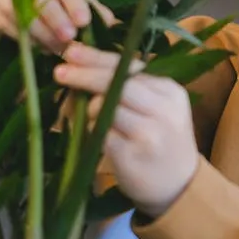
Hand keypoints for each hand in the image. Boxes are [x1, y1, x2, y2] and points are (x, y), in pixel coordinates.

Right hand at [0, 0, 114, 53]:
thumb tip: (108, 23)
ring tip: (60, 47)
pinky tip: (45, 48)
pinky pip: (4, 25)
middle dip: (53, 17)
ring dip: (40, 33)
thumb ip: (88, 1)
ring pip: (13, 10)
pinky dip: (26, 39)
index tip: (84, 21)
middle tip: (71, 37)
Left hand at [54, 42, 198, 217]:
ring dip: (88, 108)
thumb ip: (130, 88)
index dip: (98, 58)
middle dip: (85, 75)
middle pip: (118, 83)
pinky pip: (99, 133)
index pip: (130, 66)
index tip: (71, 52)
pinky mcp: (131, 156)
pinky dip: (90, 131)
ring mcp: (148, 134)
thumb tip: (81, 67)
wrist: (180, 186)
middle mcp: (163, 110)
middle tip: (59, 72)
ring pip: (105, 107)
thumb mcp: (157, 108)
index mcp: (170, 91)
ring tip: (85, 115)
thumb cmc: (162, 141)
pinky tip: (92, 135)